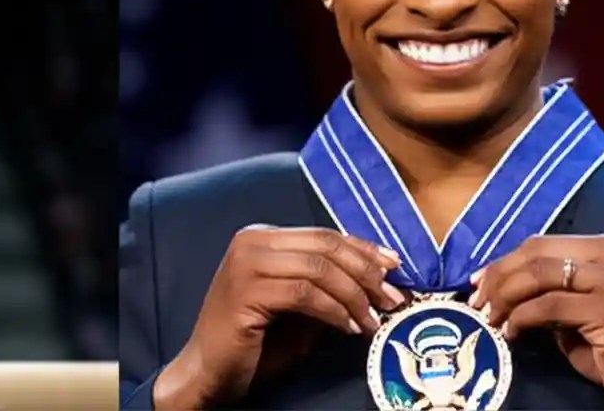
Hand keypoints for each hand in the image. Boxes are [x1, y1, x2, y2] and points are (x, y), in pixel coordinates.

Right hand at [152, 225, 404, 409]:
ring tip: (371, 320)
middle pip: (324, 246)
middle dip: (365, 272)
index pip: (323, 234)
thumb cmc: (254, 341)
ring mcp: (245, 264)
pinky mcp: (246, 292)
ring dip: (354, 296)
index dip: (363, 249)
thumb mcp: (297, 305)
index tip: (395, 267)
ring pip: (318, 268)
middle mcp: (250, 242)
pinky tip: (348, 327)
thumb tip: (379, 277)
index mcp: (261, 237)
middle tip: (392, 298)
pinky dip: (333, 311)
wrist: (208, 370)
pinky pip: (305, 294)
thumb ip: (327, 286)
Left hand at [471, 234, 603, 410]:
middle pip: (536, 254)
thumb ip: (547, 286)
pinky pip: (548, 306)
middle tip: (477, 301)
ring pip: (539, 276)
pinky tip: (512, 333)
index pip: (542, 244)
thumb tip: (493, 281)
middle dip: (499, 277)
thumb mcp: (577, 305)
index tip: (478, 281)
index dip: (504, 261)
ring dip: (505, 298)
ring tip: (491, 318)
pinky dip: (521, 318)